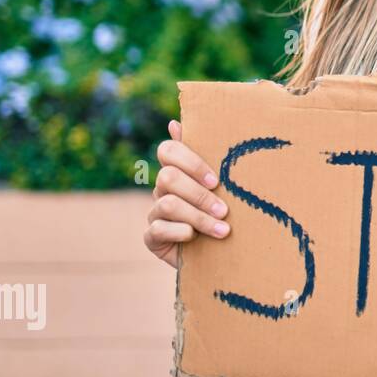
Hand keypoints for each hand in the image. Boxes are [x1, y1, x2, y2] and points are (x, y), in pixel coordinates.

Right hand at [143, 119, 229, 269]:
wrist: (221, 254)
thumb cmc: (223, 213)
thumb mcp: (223, 187)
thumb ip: (208, 157)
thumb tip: (176, 122)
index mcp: (179, 171)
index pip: (168, 150)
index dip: (190, 162)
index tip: (216, 181)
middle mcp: (163, 189)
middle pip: (168, 177)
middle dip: (199, 195)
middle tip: (224, 209)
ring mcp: (155, 212)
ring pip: (168, 204)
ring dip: (199, 217)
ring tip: (223, 229)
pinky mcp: (152, 237)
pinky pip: (158, 229)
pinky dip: (180, 232)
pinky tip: (195, 237)